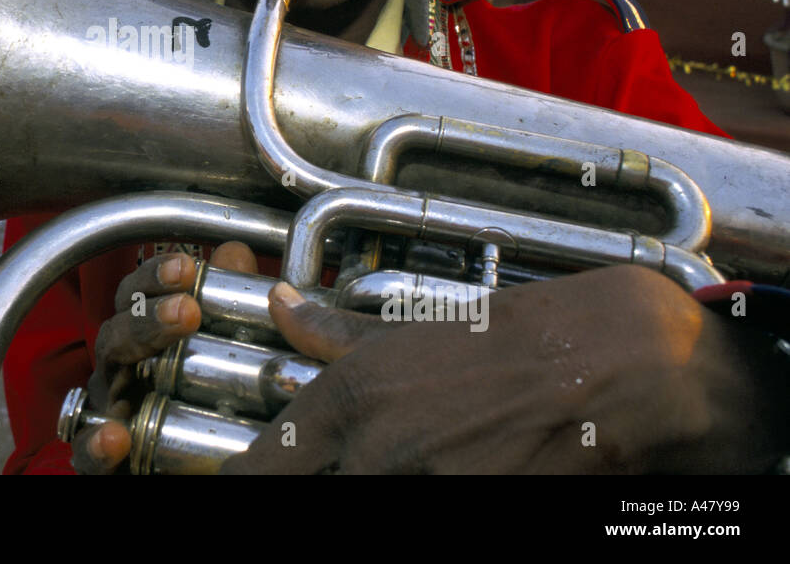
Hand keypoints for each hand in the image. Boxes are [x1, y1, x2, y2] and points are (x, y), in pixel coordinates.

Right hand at [71, 241, 257, 473]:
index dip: (155, 278)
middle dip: (148, 316)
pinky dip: (95, 444)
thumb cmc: (192, 406)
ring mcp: (106, 413)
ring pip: (101, 381)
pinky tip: (116, 436)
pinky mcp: (100, 461)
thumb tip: (235, 252)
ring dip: (129, 368)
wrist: (184, 471)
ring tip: (159, 368)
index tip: (187, 267)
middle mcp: (118, 371)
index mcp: (142, 339)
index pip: (136, 297)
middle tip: (188, 309)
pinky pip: (84, 451)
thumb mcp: (219, 348)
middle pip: (117, 332)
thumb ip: (227, 301)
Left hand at [222, 265, 789, 473]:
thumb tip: (282, 305)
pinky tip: (441, 483)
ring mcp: (425, 493)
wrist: (611, 366)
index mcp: (350, 402)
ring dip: (363, 494)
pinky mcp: (472, 519)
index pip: (259, 467)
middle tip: (326, 475)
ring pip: (358, 515)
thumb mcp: (410, 329)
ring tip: (397, 472)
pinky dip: (415, 509)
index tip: (225, 483)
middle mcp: (376, 454)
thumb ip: (333, 328)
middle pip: (302, 497)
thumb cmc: (510, 340)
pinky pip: (419, 531)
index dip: (236, 481)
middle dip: (301, 492)